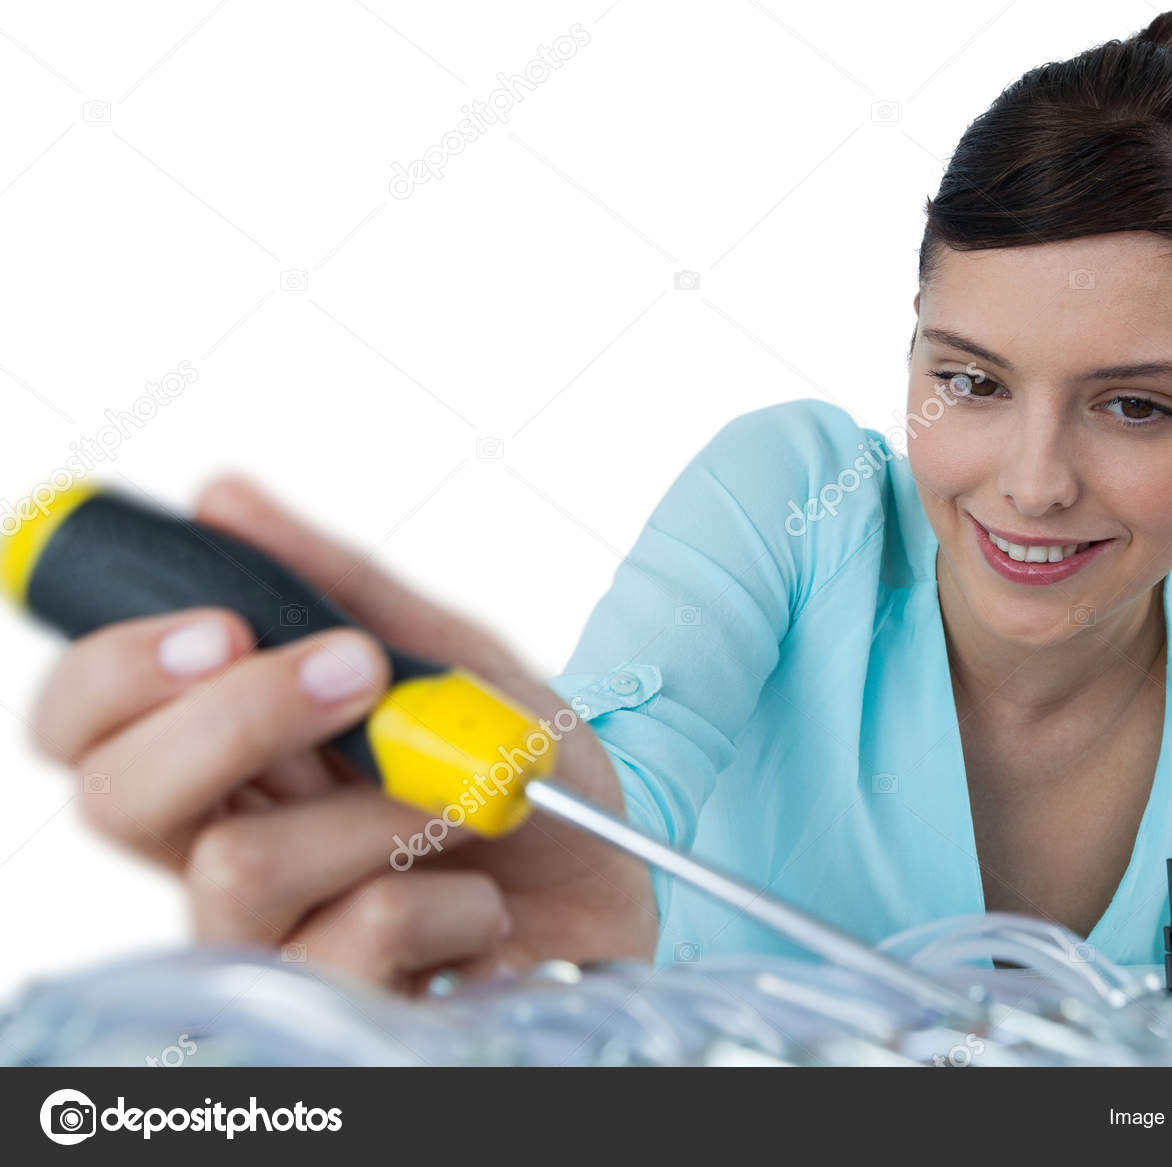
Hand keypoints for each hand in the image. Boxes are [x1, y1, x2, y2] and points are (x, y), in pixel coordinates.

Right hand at [28, 476, 657, 991]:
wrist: (628, 884)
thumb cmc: (530, 782)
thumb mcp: (458, 664)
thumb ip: (345, 590)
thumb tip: (224, 497)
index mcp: (235, 761)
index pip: (87, 723)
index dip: (116, 671)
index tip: (222, 626)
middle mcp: (227, 848)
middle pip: (117, 794)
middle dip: (239, 716)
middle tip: (359, 674)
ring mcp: (278, 941)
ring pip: (234, 867)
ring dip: (380, 813)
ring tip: (462, 809)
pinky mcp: (342, 1009)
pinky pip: (350, 939)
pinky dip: (448, 899)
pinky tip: (486, 903)